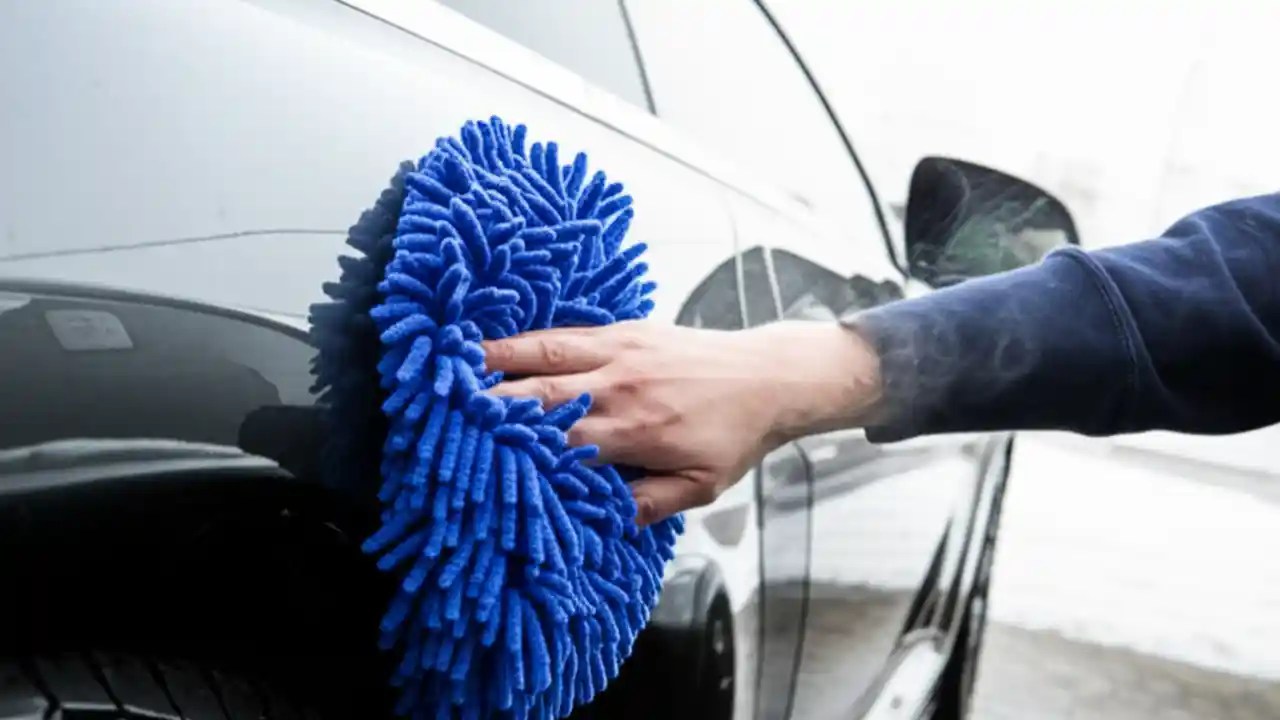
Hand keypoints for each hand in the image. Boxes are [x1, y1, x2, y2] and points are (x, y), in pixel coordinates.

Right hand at [482, 320, 881, 525]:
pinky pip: (566, 332)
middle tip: (441, 406)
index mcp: (633, 431)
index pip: (559, 443)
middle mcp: (618, 387)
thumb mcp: (699, 485)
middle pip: (539, 394)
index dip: (516, 450)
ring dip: (496, 358)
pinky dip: (527, 337)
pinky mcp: (623, 331)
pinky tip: (497, 339)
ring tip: (452, 361)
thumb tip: (601, 521)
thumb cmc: (733, 434)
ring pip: (545, 352)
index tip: (474, 457)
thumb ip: (648, 504)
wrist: (768, 375)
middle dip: (490, 402)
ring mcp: (618, 352)